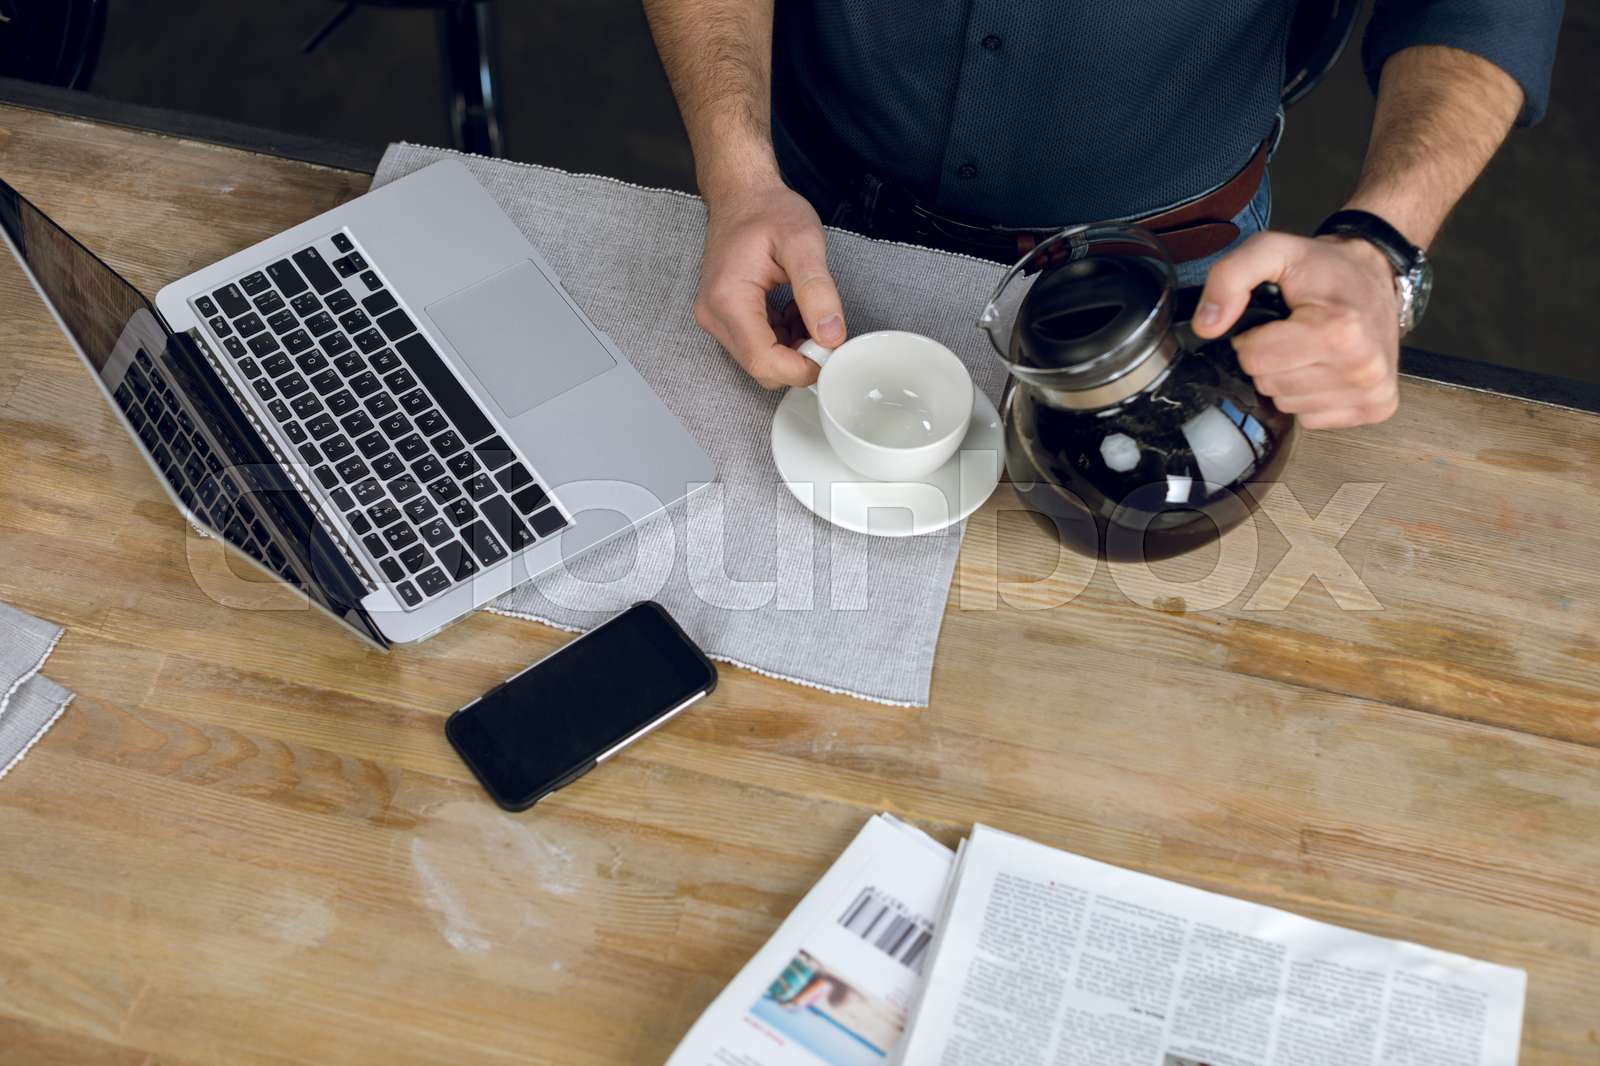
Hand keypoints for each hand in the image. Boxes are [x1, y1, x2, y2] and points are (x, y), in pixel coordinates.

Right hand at [695, 179, 846, 388]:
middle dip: (799, 359)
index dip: (801, 368)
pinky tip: (795, 313)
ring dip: (792, 348)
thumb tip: (831, 335)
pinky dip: (783, 339)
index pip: (763, 361)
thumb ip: (818, 290)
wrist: (742, 195)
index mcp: (729, 300)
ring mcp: (715, 319)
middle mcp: (714, 315)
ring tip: (809, 313)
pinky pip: (756, 346)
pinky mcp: (723, 318)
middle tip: (825, 330)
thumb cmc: (768, 211)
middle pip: (761, 367)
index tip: (830, 353)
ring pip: (760, 361)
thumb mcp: (803, 242)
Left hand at [1192, 231, 1401, 428]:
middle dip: (1270, 360)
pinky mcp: (1377, 407)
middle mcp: (1361, 366)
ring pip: (1288, 406)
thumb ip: (1229, 278)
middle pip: (1269, 385)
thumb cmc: (1325, 267)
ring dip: (1290, 379)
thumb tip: (1206, 326)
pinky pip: (1312, 418)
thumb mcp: (1272, 251)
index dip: (1253, 338)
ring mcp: (1372, 390)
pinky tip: (1327, 367)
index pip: (1254, 359)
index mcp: (1337, 329)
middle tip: (1294, 333)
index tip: (1275, 322)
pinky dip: (1311, 396)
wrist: (1377, 273)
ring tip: (1312, 348)